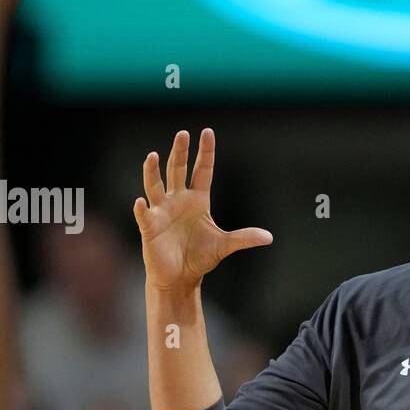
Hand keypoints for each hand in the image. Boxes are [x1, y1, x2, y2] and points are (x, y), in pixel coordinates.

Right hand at [134, 128, 272, 294]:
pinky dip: (142, 209)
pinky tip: (140, 202)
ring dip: (153, 172)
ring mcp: (162, 211)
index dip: (205, 152)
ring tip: (153, 156)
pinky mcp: (150, 227)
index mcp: (198, 200)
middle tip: (182, 134)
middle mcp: (178, 200)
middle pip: (178, 170)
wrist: (181, 277)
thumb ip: (244, 237)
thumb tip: (269, 238)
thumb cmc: (200, 256)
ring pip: (155, 186)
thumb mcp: (225, 245)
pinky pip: (144, 215)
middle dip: (180, 153)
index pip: (202, 170)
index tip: (207, 132)